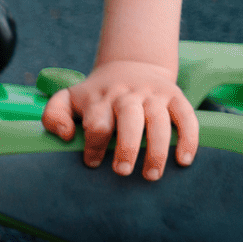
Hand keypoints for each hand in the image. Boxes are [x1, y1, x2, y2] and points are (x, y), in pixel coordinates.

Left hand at [42, 60, 198, 179]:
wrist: (130, 66)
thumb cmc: (94, 95)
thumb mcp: (67, 99)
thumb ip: (53, 116)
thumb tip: (65, 136)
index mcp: (100, 99)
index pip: (97, 123)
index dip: (94, 144)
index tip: (92, 162)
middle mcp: (127, 95)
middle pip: (129, 119)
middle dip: (126, 146)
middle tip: (122, 171)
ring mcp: (153, 95)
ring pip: (159, 120)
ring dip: (158, 149)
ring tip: (152, 175)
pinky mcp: (175, 97)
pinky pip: (187, 116)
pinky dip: (189, 137)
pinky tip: (185, 160)